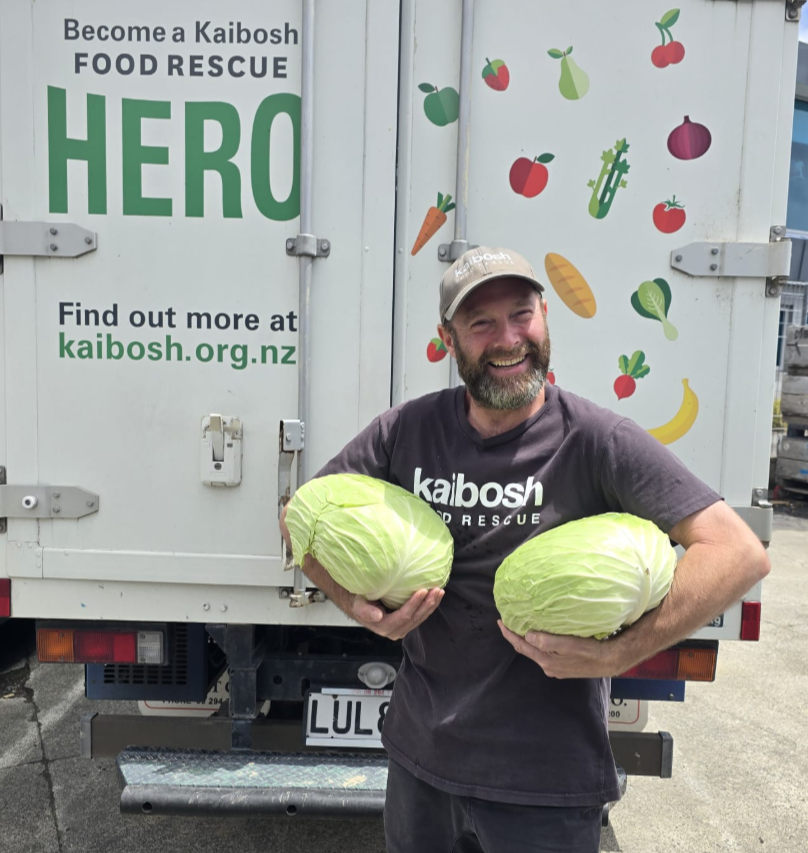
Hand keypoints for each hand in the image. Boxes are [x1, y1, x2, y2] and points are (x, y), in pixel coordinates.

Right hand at [352, 588, 444, 640]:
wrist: (362, 607)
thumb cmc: (360, 603)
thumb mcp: (359, 606)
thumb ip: (366, 612)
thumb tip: (378, 616)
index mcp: (384, 627)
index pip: (403, 616)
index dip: (414, 604)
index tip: (422, 590)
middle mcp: (395, 631)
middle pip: (415, 618)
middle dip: (427, 604)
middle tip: (436, 590)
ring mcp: (403, 628)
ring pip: (420, 618)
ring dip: (431, 605)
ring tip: (439, 592)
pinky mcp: (408, 624)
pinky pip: (420, 616)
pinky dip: (429, 606)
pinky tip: (435, 596)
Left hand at [497, 621, 619, 678]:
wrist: (609, 660)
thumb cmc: (590, 650)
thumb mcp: (568, 644)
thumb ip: (547, 641)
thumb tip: (528, 636)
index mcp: (546, 661)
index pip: (521, 646)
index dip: (509, 634)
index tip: (500, 622)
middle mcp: (548, 666)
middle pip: (526, 649)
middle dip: (516, 636)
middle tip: (507, 622)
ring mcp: (555, 668)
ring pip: (536, 651)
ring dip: (527, 640)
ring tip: (521, 626)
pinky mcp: (563, 666)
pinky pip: (545, 653)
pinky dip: (538, 643)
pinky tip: (540, 635)